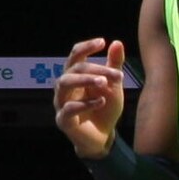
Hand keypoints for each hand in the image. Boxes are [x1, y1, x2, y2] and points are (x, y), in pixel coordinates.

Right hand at [53, 37, 129, 156]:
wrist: (103, 137)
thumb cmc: (105, 108)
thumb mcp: (113, 86)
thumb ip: (114, 66)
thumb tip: (117, 42)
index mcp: (75, 75)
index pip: (75, 55)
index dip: (86, 47)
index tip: (102, 42)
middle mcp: (65, 87)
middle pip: (73, 69)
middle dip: (95, 69)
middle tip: (116, 75)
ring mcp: (61, 103)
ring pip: (65, 84)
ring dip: (84, 80)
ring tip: (103, 83)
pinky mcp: (63, 120)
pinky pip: (68, 108)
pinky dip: (85, 104)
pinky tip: (101, 102)